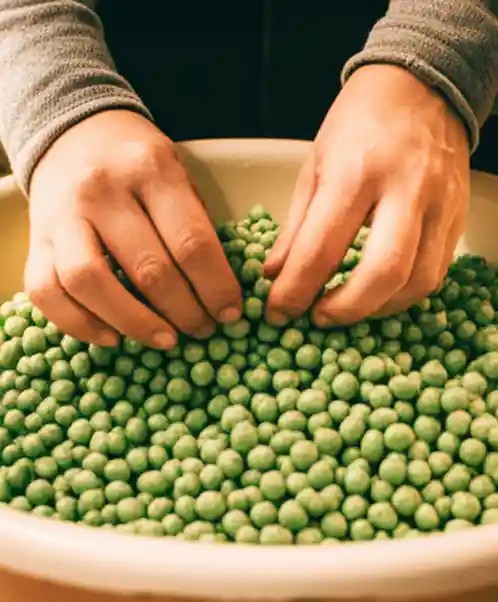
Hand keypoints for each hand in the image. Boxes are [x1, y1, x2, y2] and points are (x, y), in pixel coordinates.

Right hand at [24, 110, 240, 348]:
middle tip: (204, 329)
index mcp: (151, 171)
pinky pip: (47, 292)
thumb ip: (197, 225)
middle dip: (185, 312)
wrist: (75, 135)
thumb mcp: (180, 176)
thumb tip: (222, 293)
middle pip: (148, 269)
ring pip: (90, 283)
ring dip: (135, 323)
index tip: (231, 313)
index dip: (216, 288)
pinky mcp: (35, 241)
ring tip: (166, 339)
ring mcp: (62, 216)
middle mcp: (101, 192)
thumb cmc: (141, 167)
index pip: (191, 243)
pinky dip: (79, 324)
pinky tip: (114, 338)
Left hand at [265, 64, 469, 326]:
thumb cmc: (361, 123)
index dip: (296, 289)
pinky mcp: (460, 218)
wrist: (425, 88)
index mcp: (357, 171)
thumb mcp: (316, 162)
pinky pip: (436, 272)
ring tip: (349, 310)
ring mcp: (441, 206)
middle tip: (318, 319)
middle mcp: (405, 190)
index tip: (277, 311)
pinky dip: (406, 294)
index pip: (324, 246)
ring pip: (419, 281)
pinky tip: (381, 294)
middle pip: (384, 272)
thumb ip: (298, 225)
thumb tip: (276, 276)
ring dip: (380, 309)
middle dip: (348, 309)